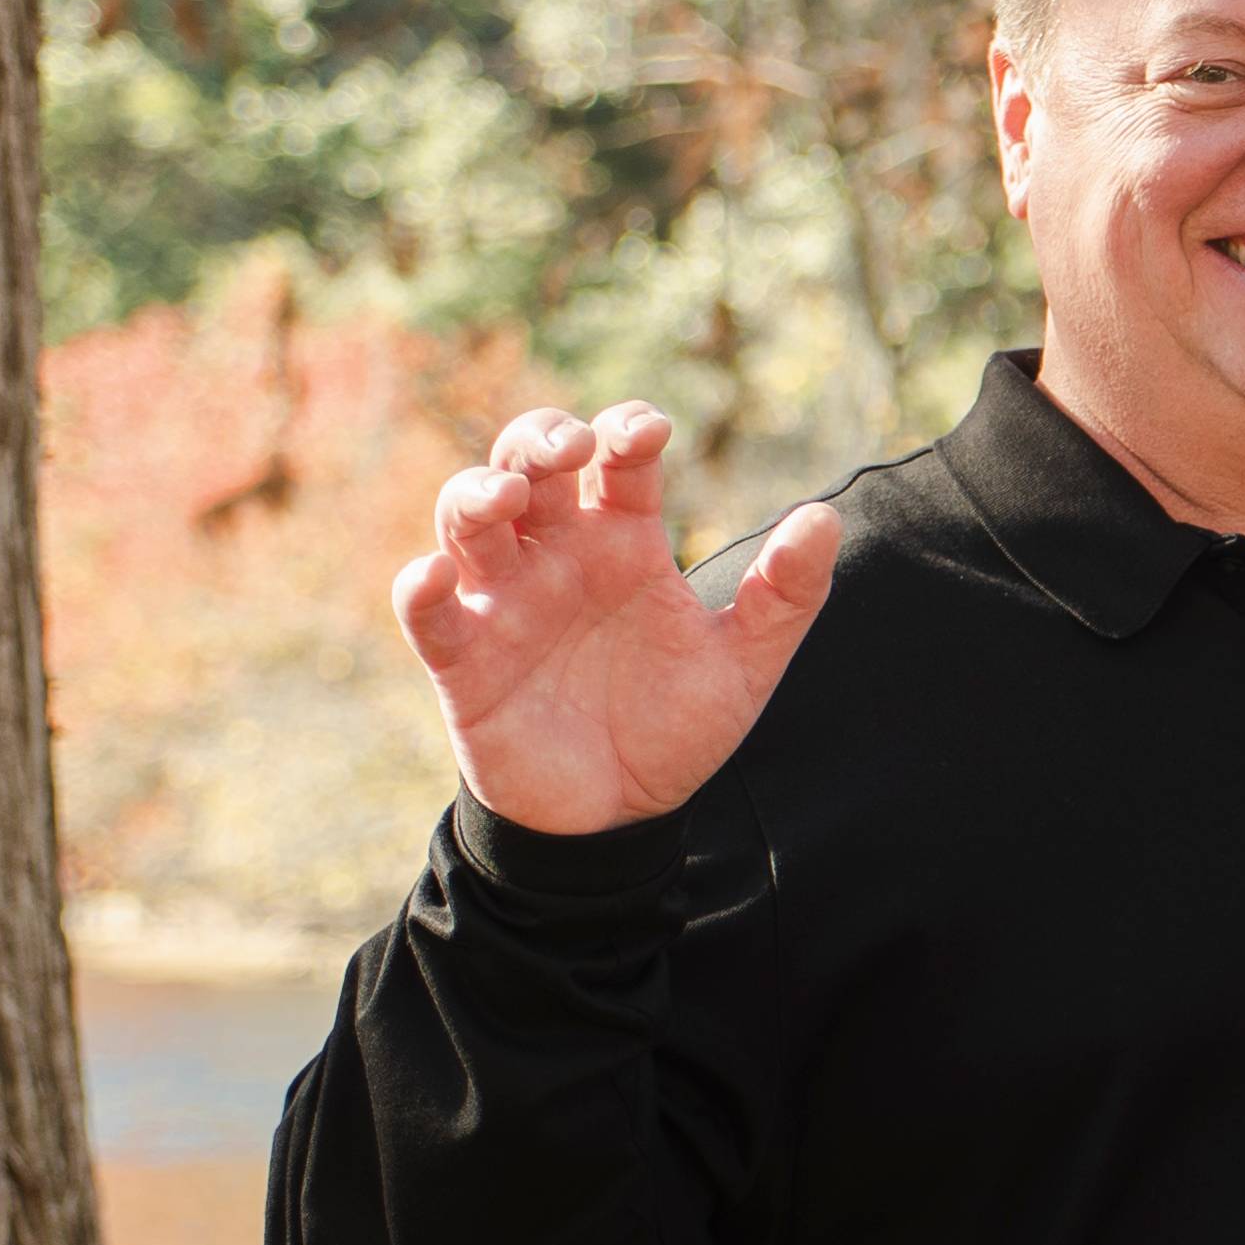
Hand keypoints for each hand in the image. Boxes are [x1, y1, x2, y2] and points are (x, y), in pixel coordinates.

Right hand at [395, 403, 840, 836]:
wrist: (621, 815)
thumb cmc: (674, 725)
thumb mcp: (745, 664)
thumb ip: (784, 596)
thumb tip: (823, 518)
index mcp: (624, 542)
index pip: (617, 461)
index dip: (626, 430)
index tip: (651, 433)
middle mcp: (558, 557)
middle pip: (526, 464)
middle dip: (539, 438)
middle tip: (570, 447)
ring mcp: (506, 602)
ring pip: (465, 520)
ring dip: (475, 495)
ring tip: (508, 497)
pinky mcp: (464, 659)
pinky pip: (427, 613)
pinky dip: (420, 589)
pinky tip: (434, 576)